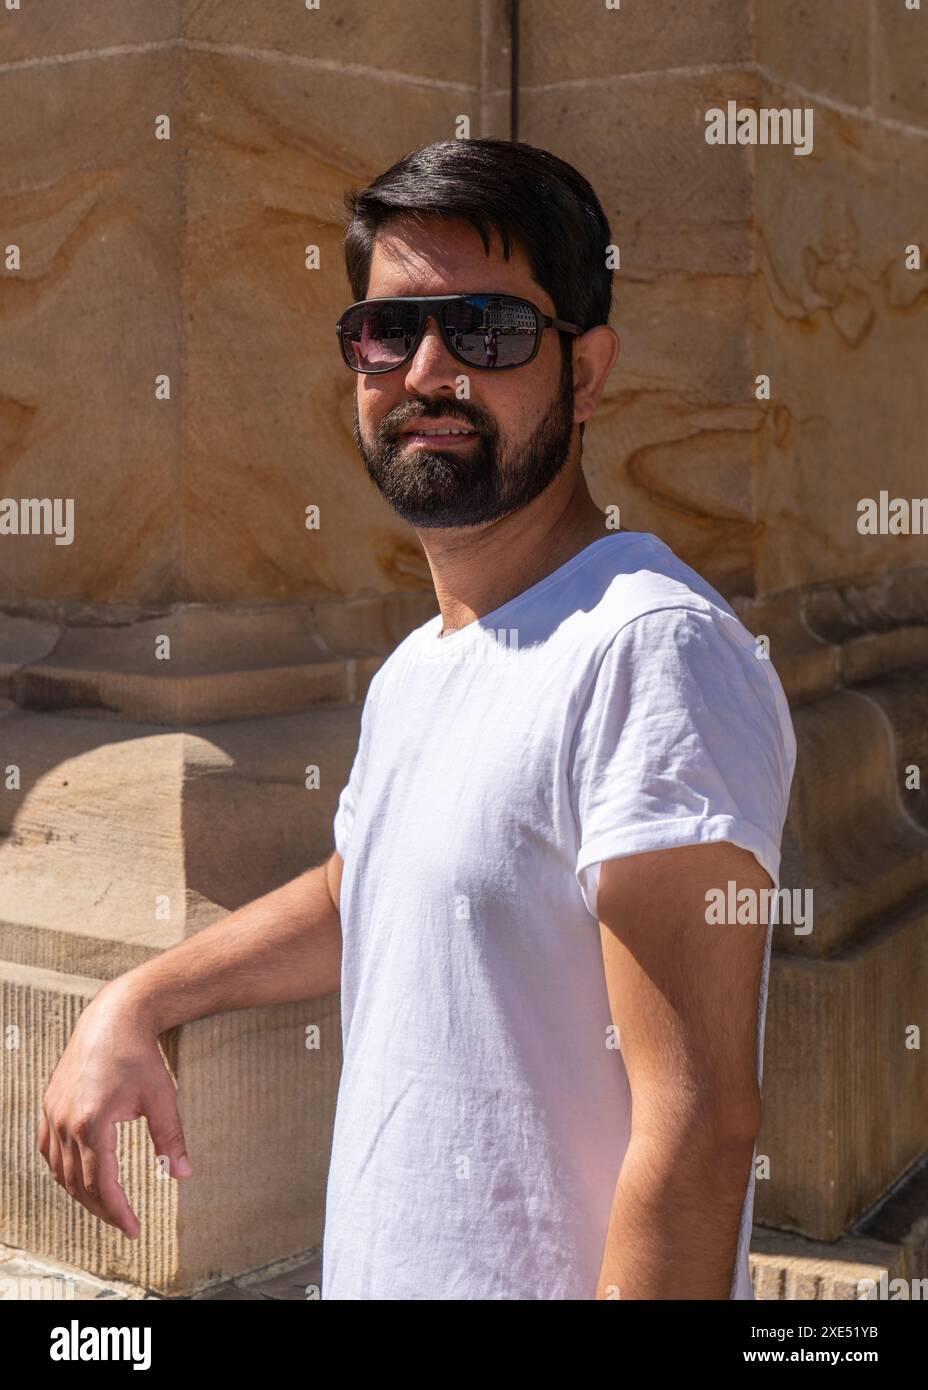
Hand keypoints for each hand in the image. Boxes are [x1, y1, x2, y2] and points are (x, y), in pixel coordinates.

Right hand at [37, 982, 192, 1237]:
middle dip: (102, 1208)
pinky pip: (49, 1151)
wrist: (114, 1018)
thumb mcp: (163, 1097)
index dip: (118, 1212)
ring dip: (82, 1193)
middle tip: (125, 1222)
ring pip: (60, 1171)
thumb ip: (170, 1138)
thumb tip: (182, 1174)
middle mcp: (66, 1121)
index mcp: (93, 1122)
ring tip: (108, 1204)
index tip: (135, 1229)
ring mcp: (53, 1114)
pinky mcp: (49, 1105)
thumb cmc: (140, 1056)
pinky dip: (63, 1171)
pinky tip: (80, 1176)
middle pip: (78, 1184)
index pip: (101, 1184)